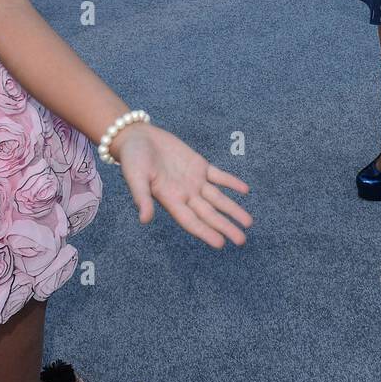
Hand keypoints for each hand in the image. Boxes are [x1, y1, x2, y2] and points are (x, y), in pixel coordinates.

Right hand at [109, 122, 251, 247]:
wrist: (137, 137)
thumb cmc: (132, 159)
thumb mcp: (135, 177)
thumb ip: (141, 197)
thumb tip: (144, 220)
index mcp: (169, 200)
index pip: (191, 221)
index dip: (205, 232)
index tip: (221, 244)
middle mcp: (184, 194)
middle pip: (209, 214)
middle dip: (225, 227)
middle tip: (242, 240)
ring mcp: (193, 180)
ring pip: (217, 198)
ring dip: (232, 209)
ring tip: (248, 222)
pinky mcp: (198, 165)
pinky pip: (218, 176)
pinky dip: (231, 182)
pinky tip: (245, 190)